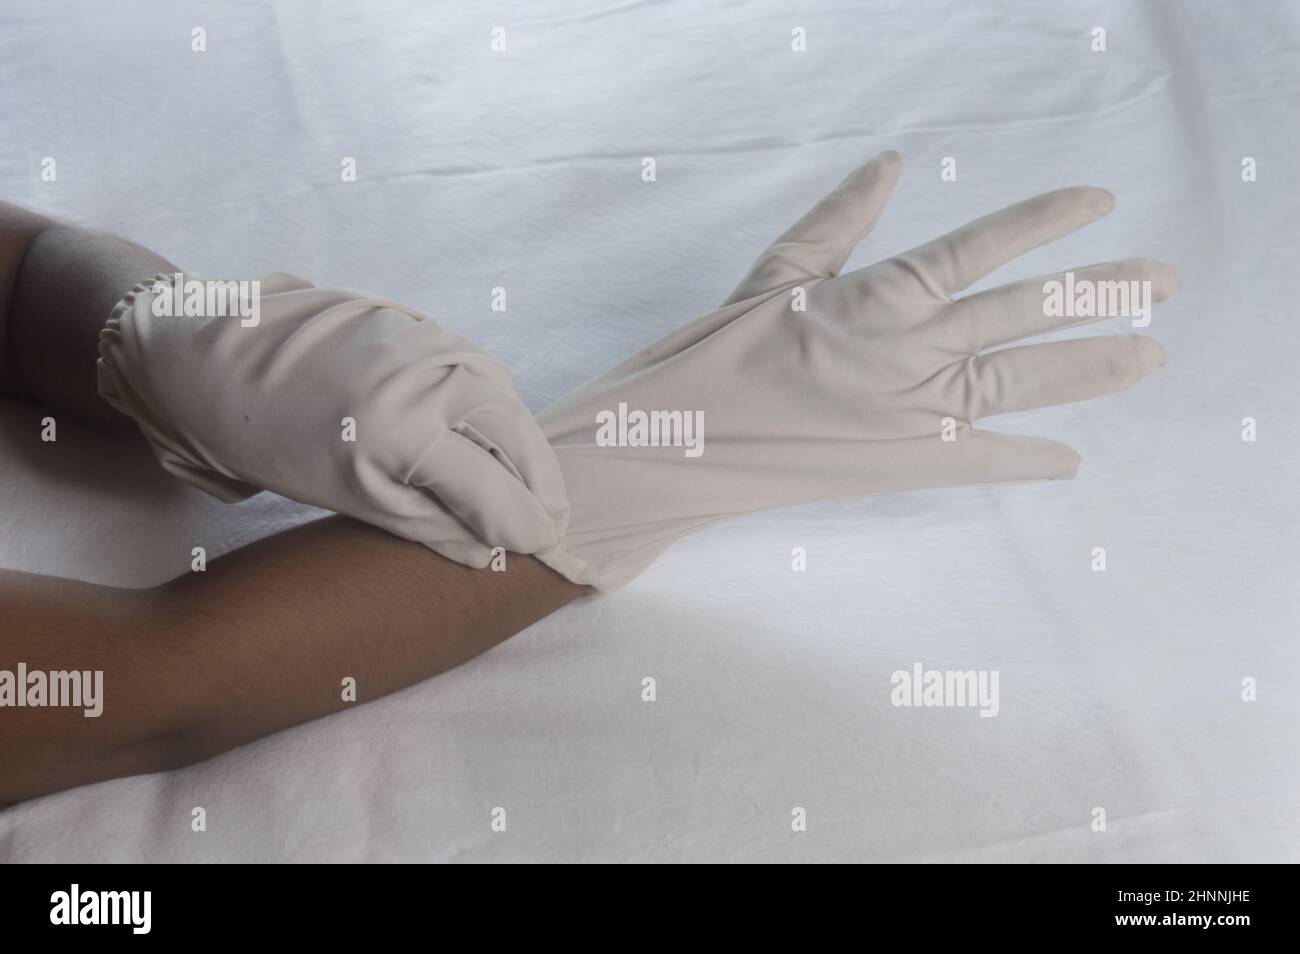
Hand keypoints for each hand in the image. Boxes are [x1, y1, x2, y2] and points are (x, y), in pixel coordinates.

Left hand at [98, 271, 568, 565]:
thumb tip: (493, 547)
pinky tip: (482, 429)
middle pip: (516, 432)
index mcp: (402, 429)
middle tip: (551, 520)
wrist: (193, 349)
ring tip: (524, 481)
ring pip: (498, 391)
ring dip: (520, 439)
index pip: (498, 489)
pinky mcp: (407, 314)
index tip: (548, 548)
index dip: (528, 525)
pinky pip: (468, 362)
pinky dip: (488, 401)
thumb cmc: (256, 436)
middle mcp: (424, 372)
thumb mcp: (342, 497)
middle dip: (541, 481)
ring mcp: (419, 333)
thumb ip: (427, 523)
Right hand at [537, 151, 1178, 590]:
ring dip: (1089, 369)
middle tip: (1162, 278)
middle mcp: (903, 355)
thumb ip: (839, 220)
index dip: (1044, 222)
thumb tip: (889, 163)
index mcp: (872, 298)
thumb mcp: (771, 275)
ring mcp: (906, 417)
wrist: (670, 451)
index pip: (978, 248)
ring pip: (1018, 384)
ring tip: (1150, 353)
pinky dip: (1025, 464)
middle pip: (1021, 315)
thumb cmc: (707, 357)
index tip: (1097, 203)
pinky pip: (977, 465)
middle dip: (1099, 292)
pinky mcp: (896, 468)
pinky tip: (1071, 463)